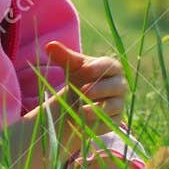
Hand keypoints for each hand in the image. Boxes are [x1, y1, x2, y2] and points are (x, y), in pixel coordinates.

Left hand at [38, 40, 128, 154]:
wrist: (78, 101)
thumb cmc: (78, 78)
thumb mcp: (70, 67)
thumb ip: (63, 56)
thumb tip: (49, 45)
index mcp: (111, 68)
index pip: (110, 65)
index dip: (99, 67)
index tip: (86, 69)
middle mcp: (119, 85)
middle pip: (116, 86)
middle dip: (100, 89)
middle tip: (83, 91)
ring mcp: (118, 103)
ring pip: (114, 106)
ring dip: (97, 108)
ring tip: (81, 110)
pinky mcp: (114, 121)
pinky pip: (110, 122)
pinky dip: (97, 123)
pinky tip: (84, 121)